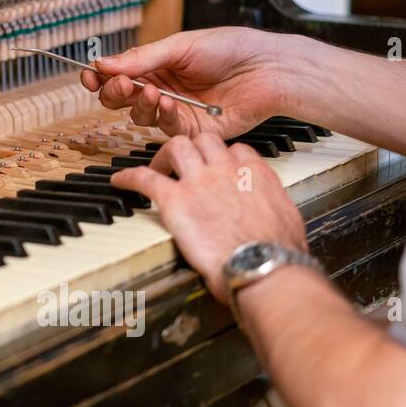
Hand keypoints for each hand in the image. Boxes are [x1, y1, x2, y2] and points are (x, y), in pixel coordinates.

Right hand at [80, 27, 293, 138]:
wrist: (269, 69)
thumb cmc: (232, 49)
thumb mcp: (181, 45)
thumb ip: (142, 58)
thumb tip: (104, 63)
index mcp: (157, 65)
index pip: (118, 74)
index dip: (100, 77)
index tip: (89, 75)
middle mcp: (162, 88)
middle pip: (121, 99)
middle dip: (115, 93)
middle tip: (121, 84)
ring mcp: (176, 110)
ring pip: (139, 116)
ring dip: (140, 104)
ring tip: (153, 92)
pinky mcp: (192, 130)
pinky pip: (166, 129)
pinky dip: (163, 117)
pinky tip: (170, 104)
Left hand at [112, 134, 307, 302]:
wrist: (263, 265)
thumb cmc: (278, 253)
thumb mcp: (286, 218)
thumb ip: (271, 205)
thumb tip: (268, 213)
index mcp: (255, 174)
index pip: (236, 150)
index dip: (223, 157)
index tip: (215, 167)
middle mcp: (226, 170)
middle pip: (204, 141)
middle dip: (192, 148)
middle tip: (182, 165)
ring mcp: (199, 181)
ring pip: (176, 146)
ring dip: (163, 155)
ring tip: (157, 168)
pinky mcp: (175, 199)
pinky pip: (144, 178)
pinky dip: (128, 176)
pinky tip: (119, 181)